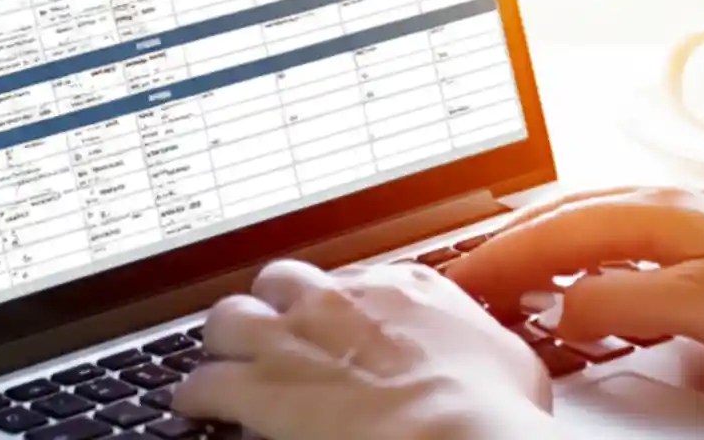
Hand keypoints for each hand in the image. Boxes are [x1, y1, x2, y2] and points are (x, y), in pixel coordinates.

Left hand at [174, 260, 554, 439]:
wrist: (452, 436)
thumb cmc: (488, 406)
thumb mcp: (506, 356)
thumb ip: (474, 339)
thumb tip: (486, 352)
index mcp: (399, 288)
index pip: (352, 278)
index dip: (338, 303)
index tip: (338, 324)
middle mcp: (338, 302)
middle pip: (281, 282)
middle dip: (274, 305)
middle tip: (274, 333)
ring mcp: (294, 341)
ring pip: (229, 318)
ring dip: (224, 340)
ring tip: (222, 360)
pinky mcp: (260, 390)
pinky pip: (204, 383)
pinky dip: (197, 395)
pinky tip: (198, 405)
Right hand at [448, 187, 703, 372]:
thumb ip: (622, 302)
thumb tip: (560, 307)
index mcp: (658, 213)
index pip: (555, 232)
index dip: (500, 257)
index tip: (458, 280)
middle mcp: (669, 203)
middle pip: (566, 213)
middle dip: (510, 240)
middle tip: (468, 271)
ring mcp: (693, 215)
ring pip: (594, 217)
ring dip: (544, 239)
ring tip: (511, 265)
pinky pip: (624, 231)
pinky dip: (584, 245)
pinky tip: (590, 263)